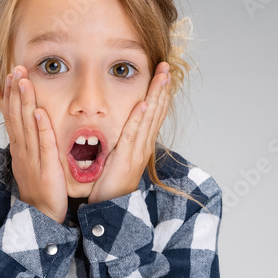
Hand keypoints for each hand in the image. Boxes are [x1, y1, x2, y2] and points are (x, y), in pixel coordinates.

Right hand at [0, 65, 67, 223]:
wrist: (41, 216)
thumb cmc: (39, 189)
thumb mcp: (30, 162)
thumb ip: (30, 143)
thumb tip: (30, 124)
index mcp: (19, 148)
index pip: (12, 116)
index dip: (10, 95)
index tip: (11, 75)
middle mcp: (22, 150)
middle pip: (16, 116)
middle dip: (15, 91)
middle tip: (15, 69)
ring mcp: (32, 158)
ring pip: (27, 125)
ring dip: (24, 102)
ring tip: (23, 81)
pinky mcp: (46, 167)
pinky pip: (44, 145)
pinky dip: (41, 128)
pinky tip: (39, 112)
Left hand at [87, 62, 170, 203]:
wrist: (111, 209)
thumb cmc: (111, 186)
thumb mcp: (118, 160)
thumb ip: (121, 144)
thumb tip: (121, 130)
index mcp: (141, 145)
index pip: (153, 114)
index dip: (158, 94)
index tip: (162, 75)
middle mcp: (143, 146)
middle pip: (156, 111)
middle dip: (161, 88)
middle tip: (166, 67)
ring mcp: (137, 151)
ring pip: (149, 118)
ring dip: (156, 96)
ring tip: (162, 76)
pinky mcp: (127, 158)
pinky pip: (134, 134)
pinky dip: (140, 118)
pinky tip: (145, 103)